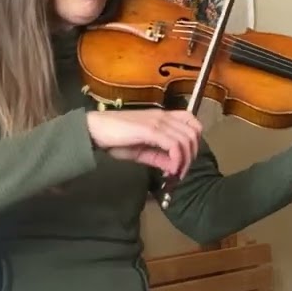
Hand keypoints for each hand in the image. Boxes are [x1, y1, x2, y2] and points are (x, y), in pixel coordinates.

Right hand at [86, 109, 202, 177]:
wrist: (95, 130)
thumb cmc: (115, 138)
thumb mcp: (141, 150)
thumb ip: (159, 157)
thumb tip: (174, 167)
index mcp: (163, 117)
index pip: (192, 122)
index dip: (196, 141)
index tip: (187, 159)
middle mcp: (164, 116)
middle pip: (193, 132)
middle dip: (192, 155)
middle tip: (182, 171)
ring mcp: (158, 122)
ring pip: (186, 139)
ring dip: (185, 160)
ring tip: (176, 174)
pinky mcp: (150, 130)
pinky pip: (173, 145)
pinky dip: (176, 159)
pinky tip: (170, 170)